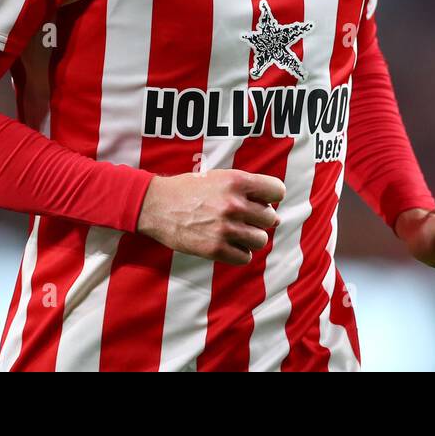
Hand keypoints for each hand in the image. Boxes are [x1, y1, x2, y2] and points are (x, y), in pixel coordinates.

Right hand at [136, 170, 284, 265]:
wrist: (156, 206)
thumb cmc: (190, 189)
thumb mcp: (219, 178)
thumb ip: (248, 191)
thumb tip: (277, 218)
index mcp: (236, 181)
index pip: (277, 190)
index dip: (271, 196)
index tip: (261, 201)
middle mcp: (233, 204)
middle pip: (271, 218)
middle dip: (260, 219)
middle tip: (243, 217)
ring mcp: (225, 228)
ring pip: (260, 239)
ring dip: (251, 237)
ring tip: (235, 231)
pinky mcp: (215, 249)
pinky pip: (245, 257)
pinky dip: (239, 253)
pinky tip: (228, 244)